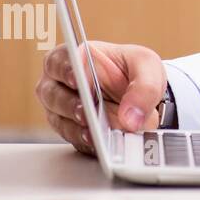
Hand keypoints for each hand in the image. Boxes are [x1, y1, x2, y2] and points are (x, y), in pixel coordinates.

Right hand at [35, 41, 166, 156]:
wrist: (141, 94)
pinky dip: (86, 141)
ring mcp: (63, 110)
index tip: (76, 78)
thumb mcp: (146, 65)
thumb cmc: (134, 70)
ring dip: (76, 126)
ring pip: (59, 119)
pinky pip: (73, 139)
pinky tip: (98, 142)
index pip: (58, 60)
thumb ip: (143, 86)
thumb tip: (130, 117)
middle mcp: (61, 84)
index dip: (64, 69)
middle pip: (53, 94)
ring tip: (94, 131)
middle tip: (86, 111)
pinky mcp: (72, 131)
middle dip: (69, 104)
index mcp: (74, 57)